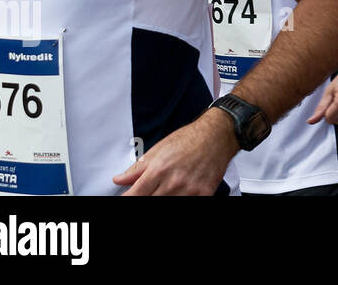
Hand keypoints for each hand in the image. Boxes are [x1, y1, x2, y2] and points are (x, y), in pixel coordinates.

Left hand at [112, 109, 237, 194]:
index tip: (126, 197)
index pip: (135, 195)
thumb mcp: (158, 149)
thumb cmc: (190, 139)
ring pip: (167, 203)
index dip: (127, 198)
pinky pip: (188, 203)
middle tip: (149, 190)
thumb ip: (137, 168)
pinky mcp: (203, 193)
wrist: (217, 134)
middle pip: (149, 201)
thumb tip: (120, 179)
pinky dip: (181, 198)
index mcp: (158, 170)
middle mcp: (173, 182)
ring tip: (165, 189)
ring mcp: (189, 190)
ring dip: (163, 197)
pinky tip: (179, 192)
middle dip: (145, 197)